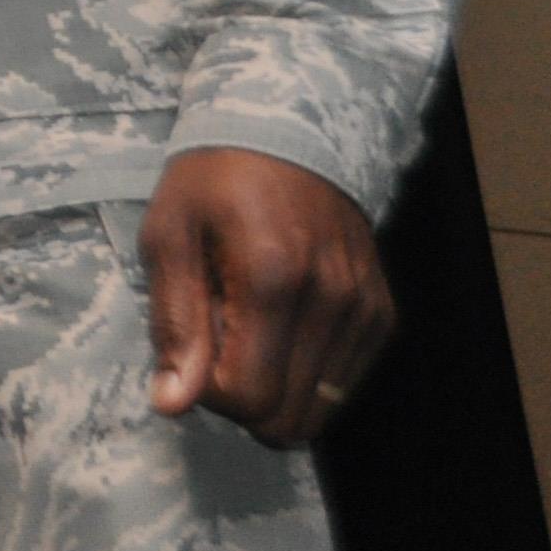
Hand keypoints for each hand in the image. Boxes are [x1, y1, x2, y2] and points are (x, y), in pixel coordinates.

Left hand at [141, 147, 392, 447]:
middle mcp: (332, 301)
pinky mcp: (381, 315)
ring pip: (320, 410)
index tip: (190, 350)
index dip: (207, 393)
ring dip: (275, 390)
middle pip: (287, 417)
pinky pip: (344, 386)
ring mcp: (364, 310)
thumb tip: (173, 404)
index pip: (249, 397)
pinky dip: (306, 376)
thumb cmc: (212, 181)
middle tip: (215, 348)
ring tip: (247, 333)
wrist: (288, 133)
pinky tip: (280, 331)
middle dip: (240, 401)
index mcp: (272, 279)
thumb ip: (174, 323)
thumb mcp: (168, 234)